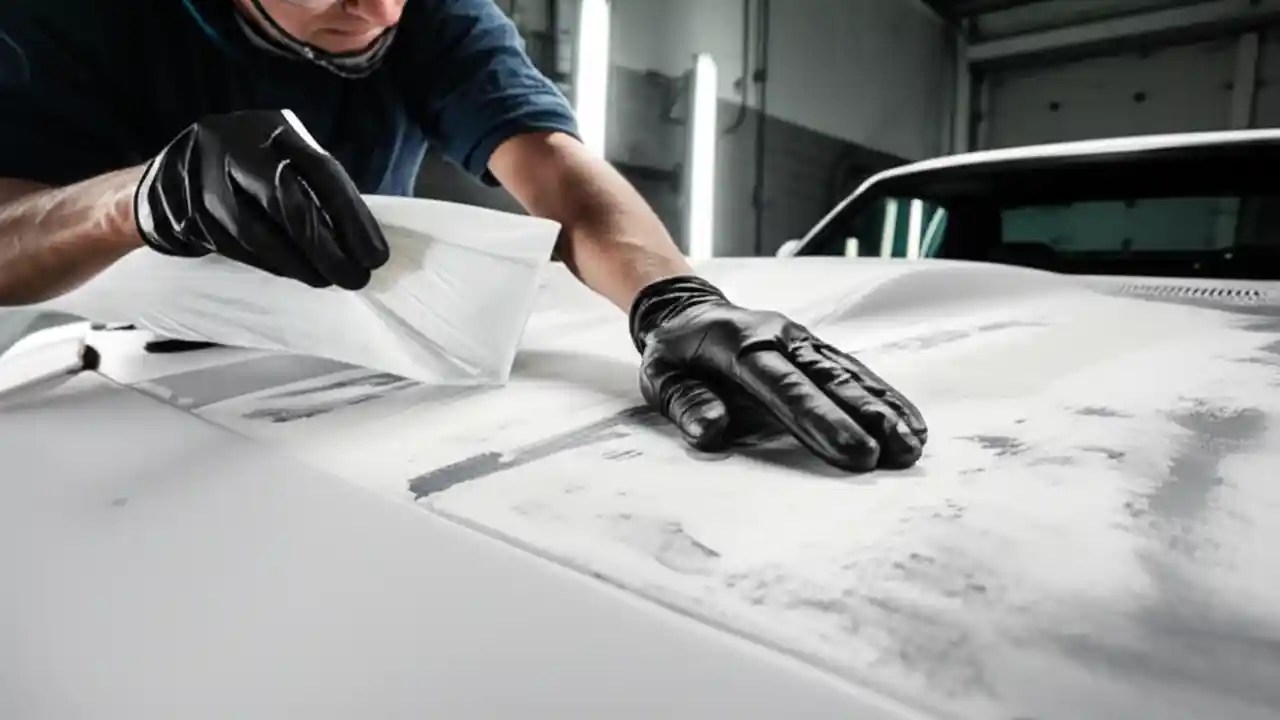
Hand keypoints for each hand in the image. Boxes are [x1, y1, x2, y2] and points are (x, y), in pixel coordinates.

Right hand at [133, 109, 387, 289]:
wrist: (171, 174)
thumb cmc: (249, 168)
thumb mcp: (283, 157)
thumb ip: (314, 185)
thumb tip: (361, 237)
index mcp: (272, 128)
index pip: (322, 171)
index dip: (352, 217)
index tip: (375, 255)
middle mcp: (236, 147)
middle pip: (288, 203)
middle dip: (326, 248)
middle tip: (356, 277)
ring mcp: (206, 179)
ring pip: (259, 233)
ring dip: (299, 264)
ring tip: (327, 279)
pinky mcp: (189, 213)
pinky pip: (239, 248)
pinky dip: (272, 264)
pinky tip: (293, 271)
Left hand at [630, 276, 927, 471]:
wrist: (686, 309)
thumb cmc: (675, 354)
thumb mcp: (659, 377)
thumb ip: (685, 403)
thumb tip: (712, 433)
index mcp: (738, 344)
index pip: (783, 386)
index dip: (819, 419)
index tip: (851, 451)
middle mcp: (779, 336)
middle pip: (828, 379)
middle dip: (865, 417)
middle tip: (896, 454)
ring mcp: (802, 341)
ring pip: (849, 373)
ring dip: (884, 408)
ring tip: (912, 445)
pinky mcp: (817, 349)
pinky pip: (854, 371)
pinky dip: (884, 396)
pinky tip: (910, 422)